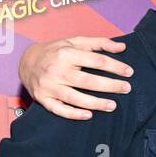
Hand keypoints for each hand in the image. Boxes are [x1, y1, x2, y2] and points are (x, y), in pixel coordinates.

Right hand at [19, 37, 133, 119]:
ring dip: (96, 103)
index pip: (96, 61)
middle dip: (110, 86)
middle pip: (88, 81)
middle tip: (127, 88)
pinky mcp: (43, 99)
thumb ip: (99, 43)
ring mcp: (49, 86)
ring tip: (113, 106)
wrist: (26, 62)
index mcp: (66, 54)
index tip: (129, 72)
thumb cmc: (55, 51)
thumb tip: (122, 47)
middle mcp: (56, 70)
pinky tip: (89, 115)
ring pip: (75, 98)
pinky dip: (74, 114)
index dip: (115, 66)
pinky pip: (59, 110)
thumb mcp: (74, 42)